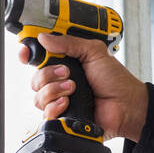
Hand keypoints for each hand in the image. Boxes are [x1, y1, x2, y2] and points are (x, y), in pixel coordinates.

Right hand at [22, 33, 148, 142]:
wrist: (127, 105)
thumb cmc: (116, 80)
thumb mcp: (94, 52)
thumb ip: (69, 43)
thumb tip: (44, 37)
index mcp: (66, 62)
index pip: (39, 57)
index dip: (29, 54)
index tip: (27, 54)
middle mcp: (60, 81)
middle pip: (35, 77)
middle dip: (48, 75)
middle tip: (68, 73)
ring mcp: (61, 98)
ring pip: (38, 96)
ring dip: (55, 90)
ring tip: (74, 89)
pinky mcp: (63, 115)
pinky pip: (46, 112)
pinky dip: (56, 106)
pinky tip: (68, 103)